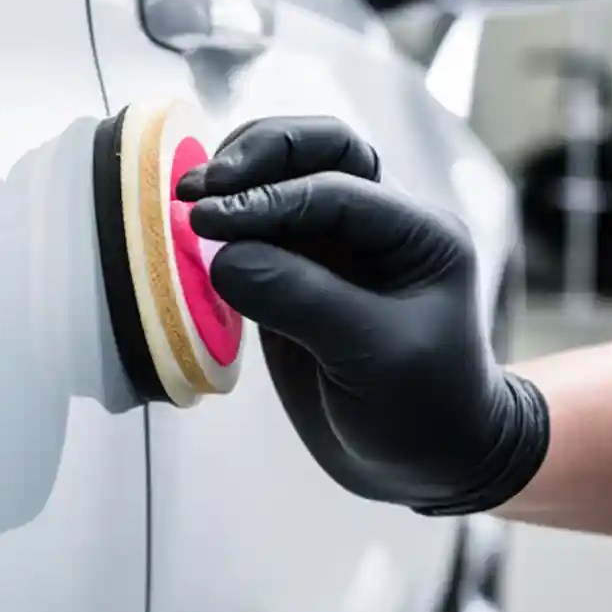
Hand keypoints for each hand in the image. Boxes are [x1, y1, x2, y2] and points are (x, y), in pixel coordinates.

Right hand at [177, 117, 547, 514]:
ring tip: (187, 198)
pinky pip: (255, 230)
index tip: (208, 221)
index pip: (335, 189)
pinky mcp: (294, 274)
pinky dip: (222, 222)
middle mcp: (375, 224)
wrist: (423, 462)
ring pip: (283, 177)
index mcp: (415, 231)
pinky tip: (190, 232)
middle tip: (197, 186)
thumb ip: (301, 299)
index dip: (268, 199)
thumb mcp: (373, 355)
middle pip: (317, 149)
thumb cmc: (422, 409)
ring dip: (235, 178)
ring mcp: (332, 246)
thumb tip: (223, 257)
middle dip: (256, 155)